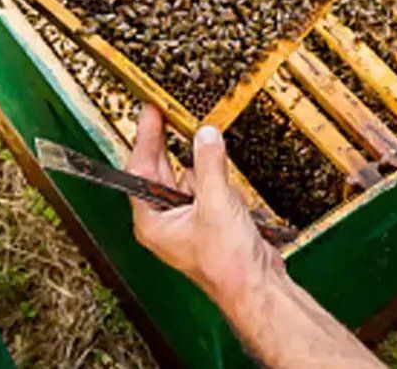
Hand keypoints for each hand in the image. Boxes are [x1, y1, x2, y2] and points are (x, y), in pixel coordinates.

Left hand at [126, 104, 281, 306]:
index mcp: (152, 221)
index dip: (146, 138)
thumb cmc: (227, 261)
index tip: (150, 112)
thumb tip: (205, 135)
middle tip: (168, 111)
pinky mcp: (209, 220)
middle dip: (166, 143)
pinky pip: (206, 188)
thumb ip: (209, 164)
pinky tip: (224, 172)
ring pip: (186, 178)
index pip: (140, 170)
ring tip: (203, 139)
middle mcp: (165, 220)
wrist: (256, 285)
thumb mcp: (216, 203)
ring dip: (197, 161)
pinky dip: (214, 177)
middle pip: (160, 171)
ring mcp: (187, 220)